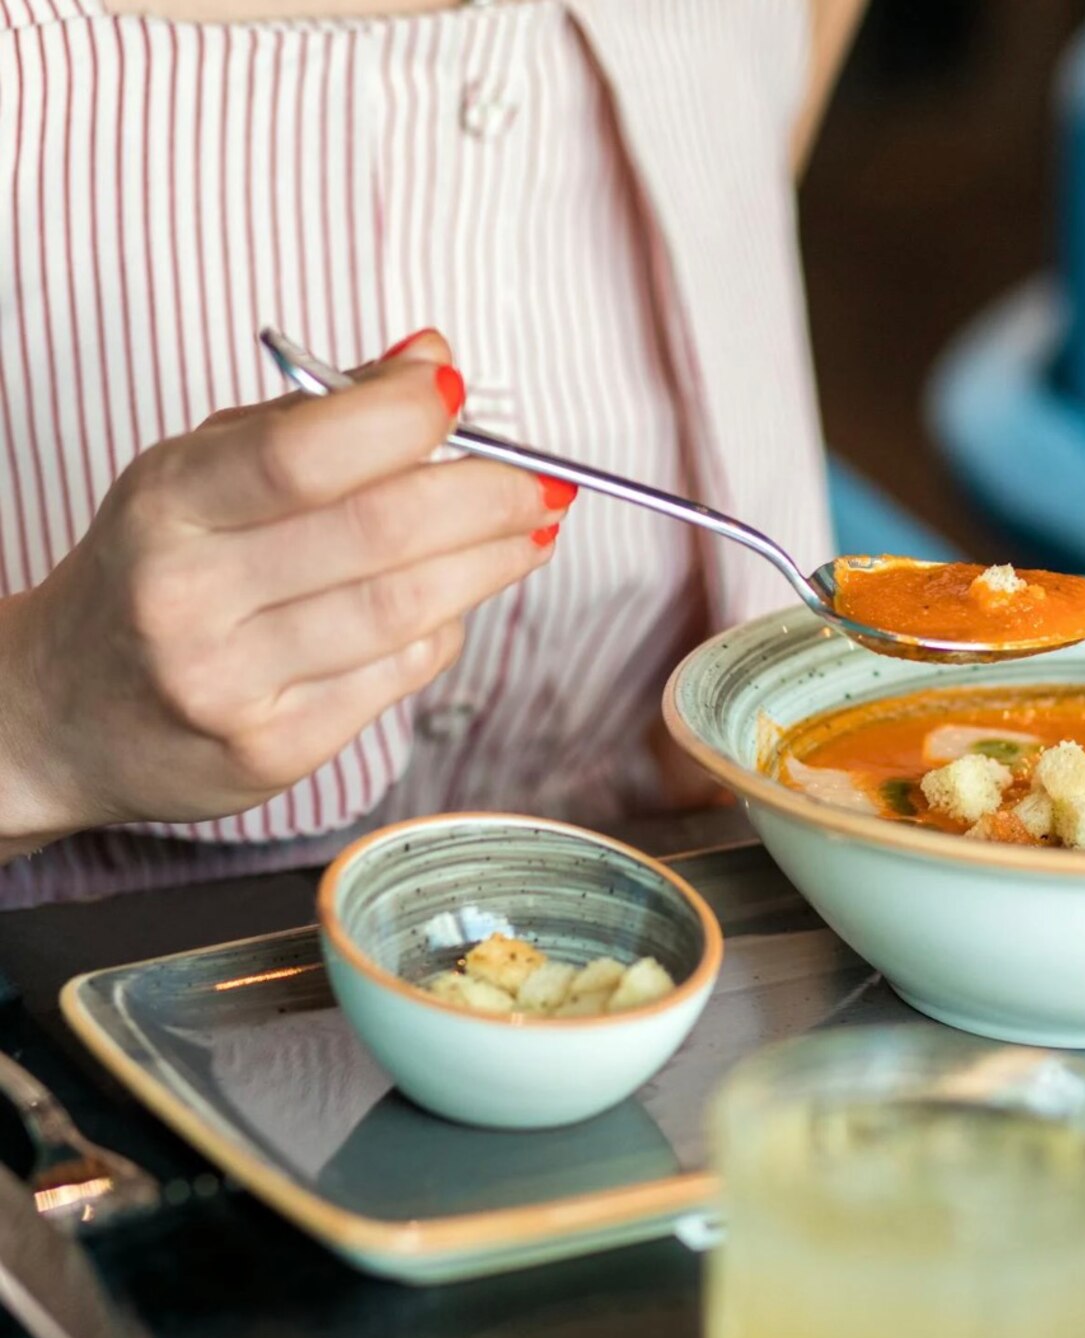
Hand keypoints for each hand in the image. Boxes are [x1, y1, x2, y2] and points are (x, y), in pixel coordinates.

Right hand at [0, 330, 571, 848]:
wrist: (62, 713)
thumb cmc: (153, 571)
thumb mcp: (202, 471)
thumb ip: (316, 415)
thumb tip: (432, 360)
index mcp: (169, 505)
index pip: (306, 453)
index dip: (404, 416)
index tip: (458, 393)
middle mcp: (191, 596)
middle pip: (382, 534)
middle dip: (488, 497)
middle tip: (542, 482)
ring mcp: (230, 683)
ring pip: (407, 610)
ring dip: (493, 563)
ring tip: (533, 532)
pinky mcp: (273, 751)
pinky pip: (399, 675)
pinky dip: (445, 627)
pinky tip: (455, 600)